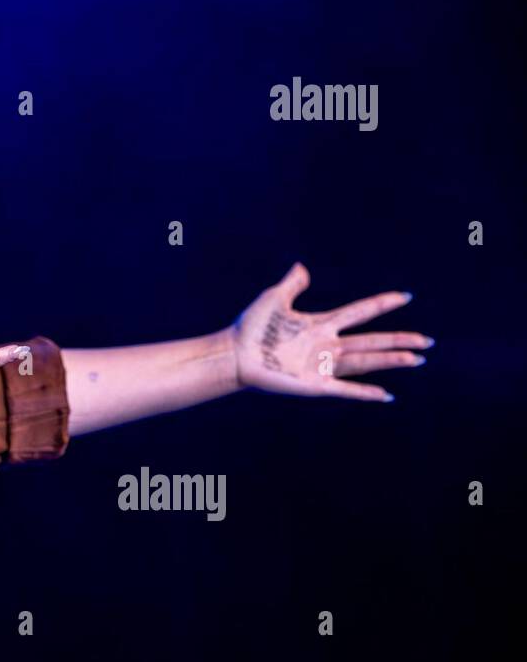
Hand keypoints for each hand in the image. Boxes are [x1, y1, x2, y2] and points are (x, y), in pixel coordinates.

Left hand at [232, 262, 432, 401]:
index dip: (381, 304)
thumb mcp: (273, 300)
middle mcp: (326, 345)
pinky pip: (346, 388)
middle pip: (371, 341)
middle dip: (399, 340)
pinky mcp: (314, 385)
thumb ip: (292, 285)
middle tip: (427, 341)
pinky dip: (366, 392)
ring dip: (391, 360)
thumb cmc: (250, 329)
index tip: (405, 296)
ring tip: (417, 359)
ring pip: (365, 361)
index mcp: (319, 324)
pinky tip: (386, 395)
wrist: (234, 355)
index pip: (359, 312)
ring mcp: (322, 366)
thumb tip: (302, 266)